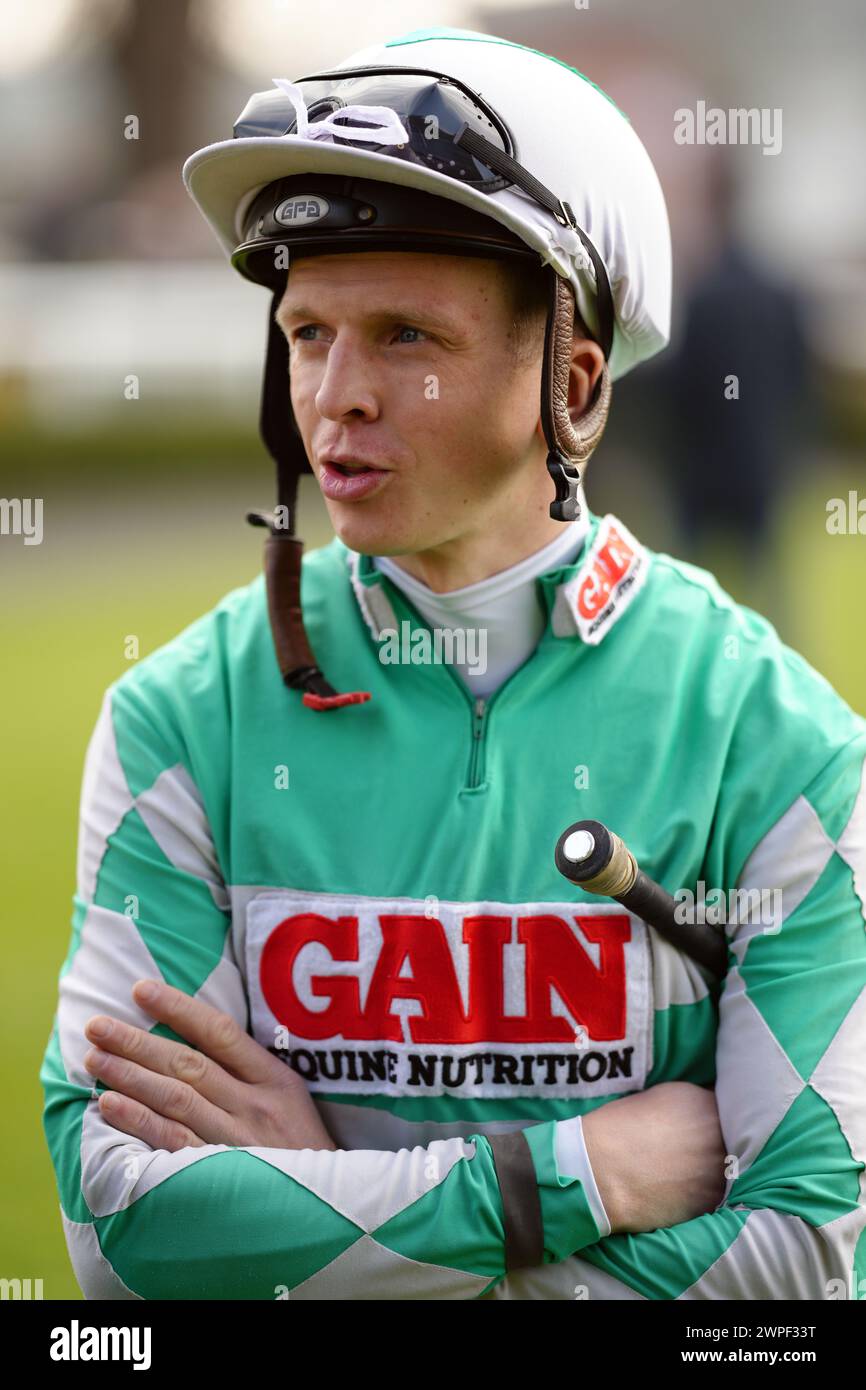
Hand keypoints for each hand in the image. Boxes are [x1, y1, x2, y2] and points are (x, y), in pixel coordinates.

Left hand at [83, 978, 336, 1152]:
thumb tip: (197, 1040)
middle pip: (188, 1064)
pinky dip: (138, 1121)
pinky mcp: (218, 1175)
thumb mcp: (293, 1101)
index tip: (141, 990)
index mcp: (276, 1080)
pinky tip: (109, 1104)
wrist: (329, 1210)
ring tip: (95, 1058)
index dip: (178, 1008)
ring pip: (175, 1099)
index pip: (220, 1033)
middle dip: (137, 1041)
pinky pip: (171, 1142)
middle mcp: (255, 1106)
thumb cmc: (304, 1150)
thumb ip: (251, 1073)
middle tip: (98, 1025)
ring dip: (129, 1075)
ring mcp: (236, 1141)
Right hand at [582, 1081, 726, 1233]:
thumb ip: (688, 1104)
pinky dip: (703, 1191)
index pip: (726, 1104)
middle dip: (717, 1140)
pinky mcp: (710, 1201)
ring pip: (727, 1166)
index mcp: (704, 1102)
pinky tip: (681, 1189)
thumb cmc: (617, 1128)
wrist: (599, 1172)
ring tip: (686, 1170)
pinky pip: (715, 1192)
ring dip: (713, 1167)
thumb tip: (699, 1115)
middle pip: (731, 1135)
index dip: (713, 1114)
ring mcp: (718, 1169)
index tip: (701, 1122)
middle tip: (694, 1147)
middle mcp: (719, 1134)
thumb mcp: (657, 1097)